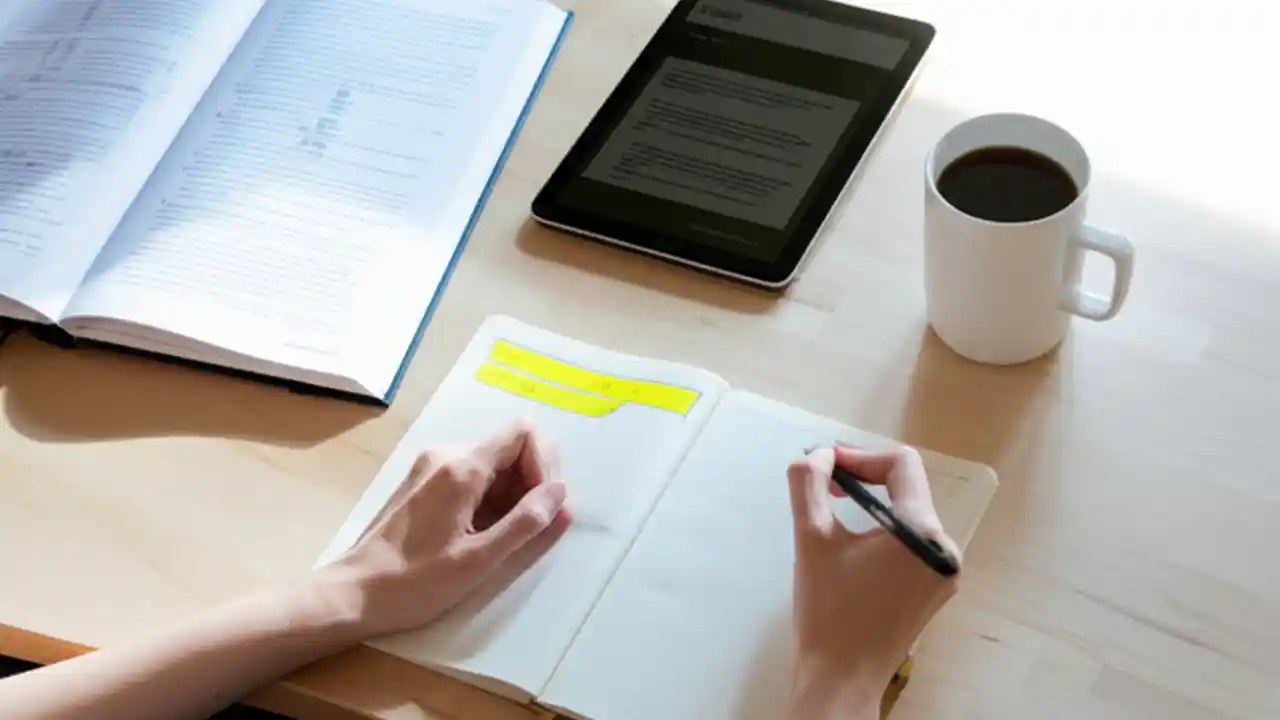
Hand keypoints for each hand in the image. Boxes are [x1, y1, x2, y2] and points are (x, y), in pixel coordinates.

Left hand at [320, 421, 570, 638]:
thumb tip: (560, 494)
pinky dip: (490, 500)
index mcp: (461, 467)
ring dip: (513, 495)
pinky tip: (484, 535)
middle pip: (510, 447)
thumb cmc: (415, 582)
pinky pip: (472, 477)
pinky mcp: (424, 484)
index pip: (522, 432)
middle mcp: (446, 455)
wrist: (353, 594)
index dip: (544, 465)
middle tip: (536, 526)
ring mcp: (432, 467)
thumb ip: (525, 523)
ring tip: (508, 538)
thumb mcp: (479, 560)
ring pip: (493, 464)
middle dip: (533, 482)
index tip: (544, 507)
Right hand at [786, 445, 959, 718]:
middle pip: (906, 488)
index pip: (901, 464)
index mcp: (922, 534)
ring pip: (908, 515)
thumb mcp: (810, 537)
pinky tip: (852, 549)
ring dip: (872, 506)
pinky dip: (883, 534)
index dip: (860, 455)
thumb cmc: (827, 612)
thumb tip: (818, 455)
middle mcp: (944, 550)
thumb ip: (809, 483)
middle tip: (824, 487)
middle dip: (863, 480)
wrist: (841, 679)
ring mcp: (944, 573)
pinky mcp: (934, 591)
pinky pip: (911, 544)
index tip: (826, 466)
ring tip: (833, 517)